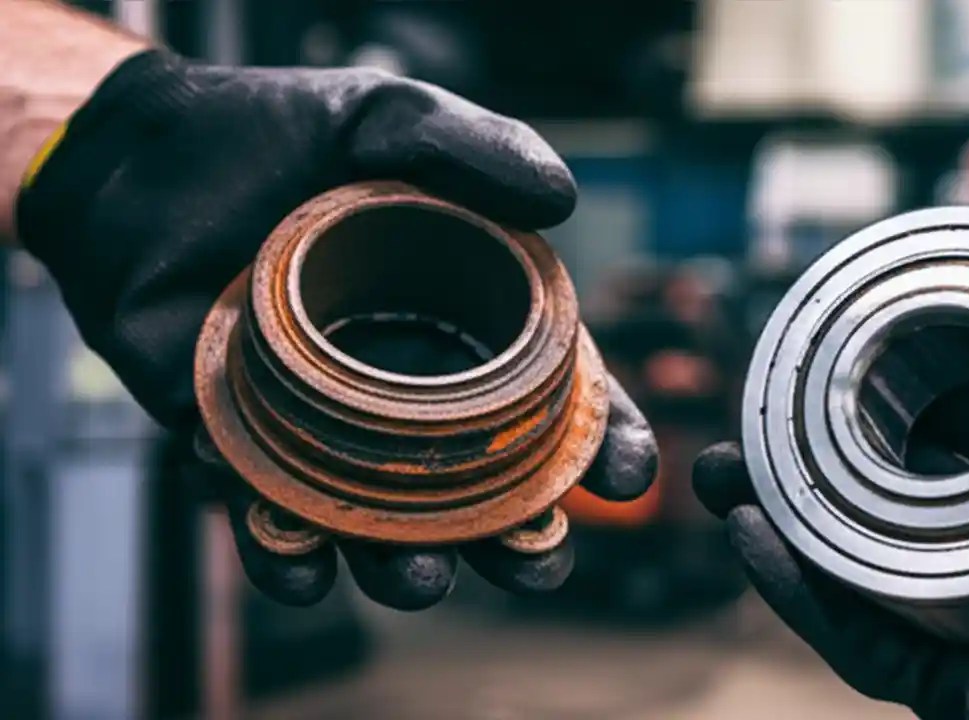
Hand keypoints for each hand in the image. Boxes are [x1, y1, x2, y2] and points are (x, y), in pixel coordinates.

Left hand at [17, 50, 657, 609]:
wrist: (143, 158)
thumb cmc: (279, 137)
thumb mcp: (385, 121)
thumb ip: (472, 147)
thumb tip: (564, 198)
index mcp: (463, 326)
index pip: (551, 400)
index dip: (596, 442)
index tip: (625, 474)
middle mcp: (406, 394)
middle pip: (481, 492)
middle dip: (517, 541)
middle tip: (537, 561)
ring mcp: (325, 429)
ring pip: (383, 526)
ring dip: (406, 566)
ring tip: (418, 579)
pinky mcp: (242, 446)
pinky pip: (267, 517)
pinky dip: (284, 552)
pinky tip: (301, 563)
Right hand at [693, 193, 968, 719]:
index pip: (966, 419)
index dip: (892, 376)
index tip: (837, 336)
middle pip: (890, 489)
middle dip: (805, 449)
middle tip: (752, 405)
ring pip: (858, 562)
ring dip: (780, 512)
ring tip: (725, 468)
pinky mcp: (963, 688)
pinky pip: (865, 642)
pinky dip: (802, 593)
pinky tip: (756, 535)